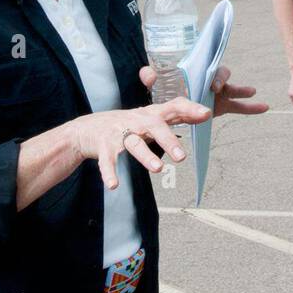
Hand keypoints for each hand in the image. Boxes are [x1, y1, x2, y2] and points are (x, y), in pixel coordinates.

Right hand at [70, 99, 208, 189]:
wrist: (85, 130)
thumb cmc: (125, 125)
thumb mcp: (150, 118)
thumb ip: (176, 116)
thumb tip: (206, 114)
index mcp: (149, 115)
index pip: (172, 106)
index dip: (189, 108)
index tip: (206, 113)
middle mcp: (135, 121)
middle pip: (154, 126)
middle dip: (168, 139)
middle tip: (182, 156)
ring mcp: (118, 133)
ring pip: (133, 143)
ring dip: (145, 156)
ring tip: (158, 168)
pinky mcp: (103, 147)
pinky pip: (107, 160)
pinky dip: (110, 173)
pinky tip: (114, 185)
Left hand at [137, 64, 267, 117]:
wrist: (171, 106)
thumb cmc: (167, 90)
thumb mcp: (159, 86)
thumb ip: (152, 78)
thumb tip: (147, 73)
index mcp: (197, 71)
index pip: (207, 66)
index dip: (212, 74)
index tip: (212, 85)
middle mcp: (209, 79)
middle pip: (222, 74)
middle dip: (222, 80)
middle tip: (218, 88)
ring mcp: (218, 93)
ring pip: (233, 89)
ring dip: (242, 90)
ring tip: (251, 92)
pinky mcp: (222, 106)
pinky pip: (239, 107)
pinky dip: (251, 107)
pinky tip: (264, 107)